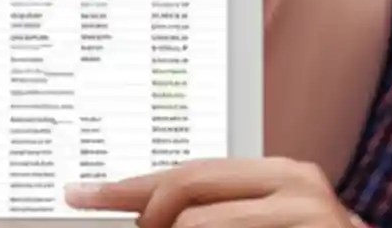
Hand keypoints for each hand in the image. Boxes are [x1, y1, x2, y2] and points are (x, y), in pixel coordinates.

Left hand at [64, 158, 365, 227]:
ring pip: (198, 221)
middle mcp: (295, 182)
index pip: (187, 170)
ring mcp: (311, 209)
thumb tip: (147, 216)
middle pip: (186, 185)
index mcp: (279, 175)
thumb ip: (220, 215)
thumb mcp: (263, 227)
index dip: (128, 183)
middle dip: (141, 211)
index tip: (80, 193)